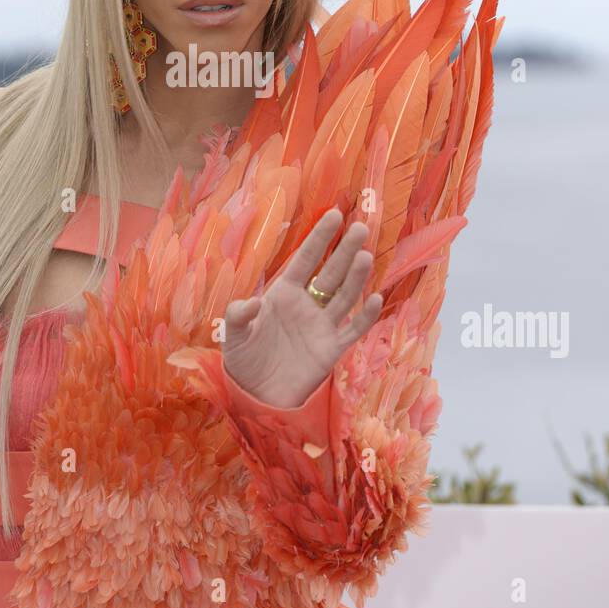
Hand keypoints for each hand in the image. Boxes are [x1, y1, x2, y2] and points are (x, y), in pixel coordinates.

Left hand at [221, 208, 383, 409]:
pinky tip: (375, 299)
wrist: (256, 394)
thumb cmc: (244, 357)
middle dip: (344, 250)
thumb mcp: (233, 334)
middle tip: (361, 227)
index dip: (319, 238)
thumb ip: (238, 315)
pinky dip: (364, 316)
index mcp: (284, 293)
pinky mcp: (331, 350)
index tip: (334, 214)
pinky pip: (352, 330)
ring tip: (365, 256)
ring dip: (356, 277)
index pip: (305, 259)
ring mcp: (322, 326)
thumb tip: (251, 302)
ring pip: (344, 296)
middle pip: (330, 272)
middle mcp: (307, 304)